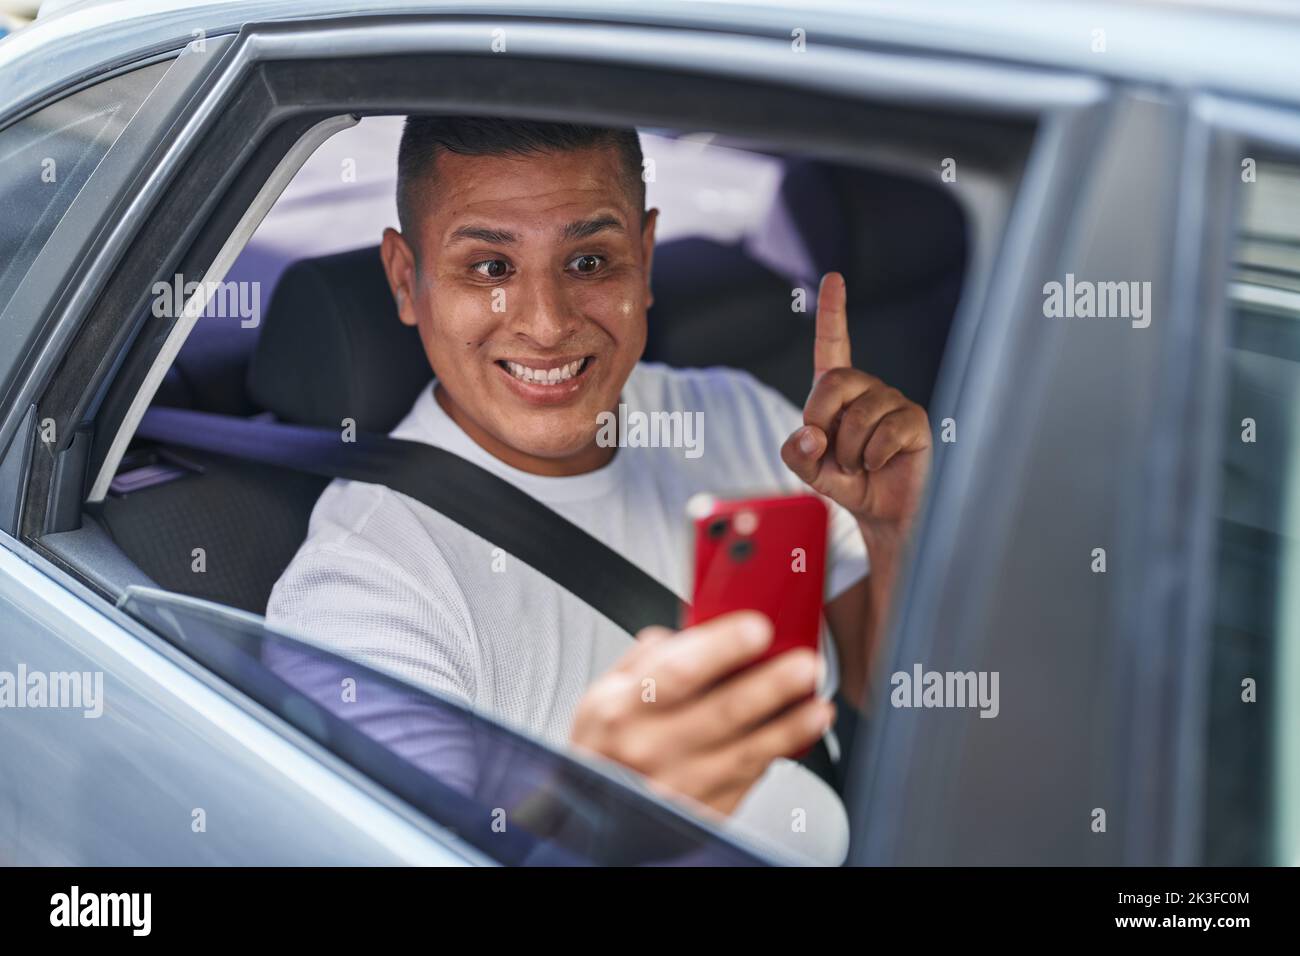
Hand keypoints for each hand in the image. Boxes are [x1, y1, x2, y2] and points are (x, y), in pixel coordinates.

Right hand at [569, 611, 833, 814]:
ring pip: (745, 753)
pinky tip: (797, 735)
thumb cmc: (601, 749)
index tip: (757, 628)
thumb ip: (646, 657)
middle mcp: (649, 751)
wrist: (590, 819)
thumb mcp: (602, 695)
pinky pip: (747, 782)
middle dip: (771, 686)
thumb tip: (693, 629)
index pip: (677, 672)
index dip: (721, 648)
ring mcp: (677, 789)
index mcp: (621, 711)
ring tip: (817, 705)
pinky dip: (776, 756)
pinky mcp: (701, 816)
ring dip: (788, 727)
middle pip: (722, 713)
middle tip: (804, 664)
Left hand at [780, 273, 930, 536]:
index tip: (834, 277)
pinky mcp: (915, 422)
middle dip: (821, 422)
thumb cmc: (848, 484)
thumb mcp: (809, 470)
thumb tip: (812, 434)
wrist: (883, 515)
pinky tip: (879, 466)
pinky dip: (872, 458)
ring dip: (848, 453)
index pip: (833, 344)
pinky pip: (885, 434)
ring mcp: (894, 402)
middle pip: (833, 382)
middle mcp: (868, 389)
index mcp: (839, 392)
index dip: (833, 311)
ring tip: (858, 466)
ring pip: (857, 417)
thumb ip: (797, 453)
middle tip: (830, 453)